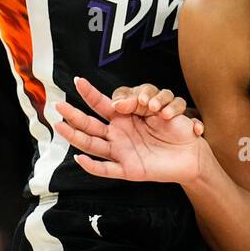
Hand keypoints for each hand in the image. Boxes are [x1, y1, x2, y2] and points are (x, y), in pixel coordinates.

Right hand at [55, 76, 206, 184]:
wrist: (192, 151)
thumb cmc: (176, 127)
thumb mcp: (159, 108)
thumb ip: (139, 103)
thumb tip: (119, 104)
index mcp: (124, 117)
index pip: (102, 104)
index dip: (89, 93)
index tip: (78, 80)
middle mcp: (118, 134)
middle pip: (90, 124)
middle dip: (74, 115)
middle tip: (57, 105)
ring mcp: (121, 152)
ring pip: (93, 144)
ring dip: (75, 136)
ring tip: (60, 125)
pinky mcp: (128, 169)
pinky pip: (106, 169)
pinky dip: (92, 166)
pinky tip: (80, 158)